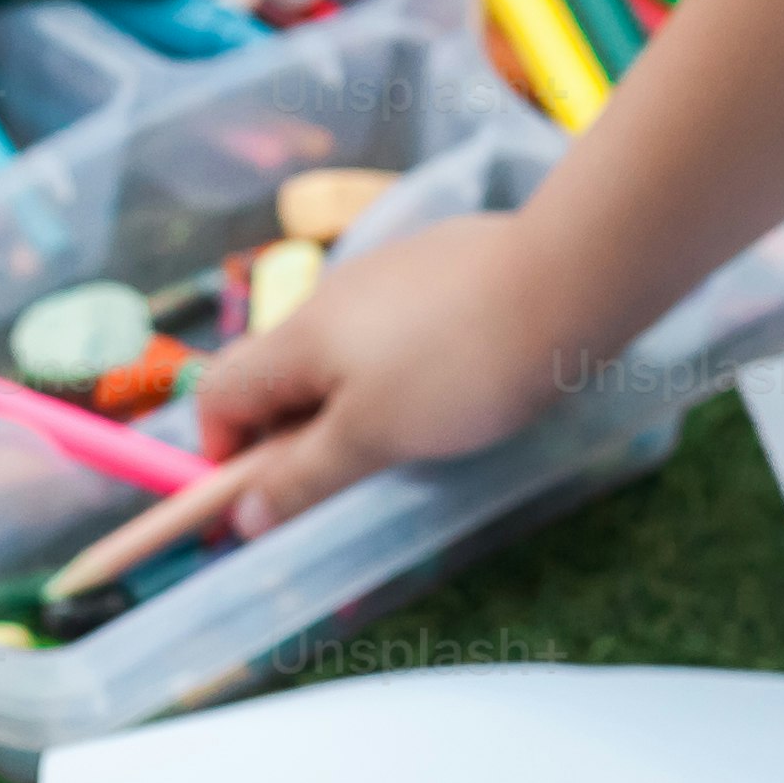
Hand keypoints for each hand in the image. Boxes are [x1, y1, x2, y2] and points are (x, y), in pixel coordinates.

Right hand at [185, 209, 581, 529]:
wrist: (565, 280)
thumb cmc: (460, 368)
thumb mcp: (373, 438)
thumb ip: (303, 477)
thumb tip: (240, 516)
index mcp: (300, 335)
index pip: (217, 391)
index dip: (224, 453)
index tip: (269, 498)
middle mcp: (331, 295)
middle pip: (279, 371)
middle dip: (294, 432)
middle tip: (349, 475)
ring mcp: (387, 273)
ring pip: (340, 350)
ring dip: (349, 401)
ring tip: (412, 433)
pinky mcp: (438, 267)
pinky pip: (393, 326)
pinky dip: (399, 365)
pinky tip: (455, 382)